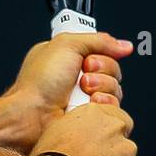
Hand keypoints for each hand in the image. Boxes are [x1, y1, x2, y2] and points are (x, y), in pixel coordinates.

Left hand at [0, 32, 132, 152]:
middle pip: (113, 69)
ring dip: (101, 87)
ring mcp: (84, 97)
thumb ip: (99, 40)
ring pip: (115, 88)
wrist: (31, 115)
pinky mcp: (90, 115)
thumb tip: (124, 45)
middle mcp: (79, 76)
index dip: (103, 53)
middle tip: (83, 74)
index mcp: (71, 56)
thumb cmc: (39, 82)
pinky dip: (103, 104)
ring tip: (82, 90)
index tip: (89, 58)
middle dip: (101, 70)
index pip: (104, 50)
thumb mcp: (67, 44)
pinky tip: (88, 104)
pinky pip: (112, 107)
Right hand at [33, 101, 139, 155]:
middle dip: (112, 150)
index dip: (107, 131)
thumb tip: (77, 136)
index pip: (114, 115)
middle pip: (122, 137)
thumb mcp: (55, 132)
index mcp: (94, 113)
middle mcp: (114, 127)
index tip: (99, 143)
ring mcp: (126, 151)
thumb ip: (75, 128)